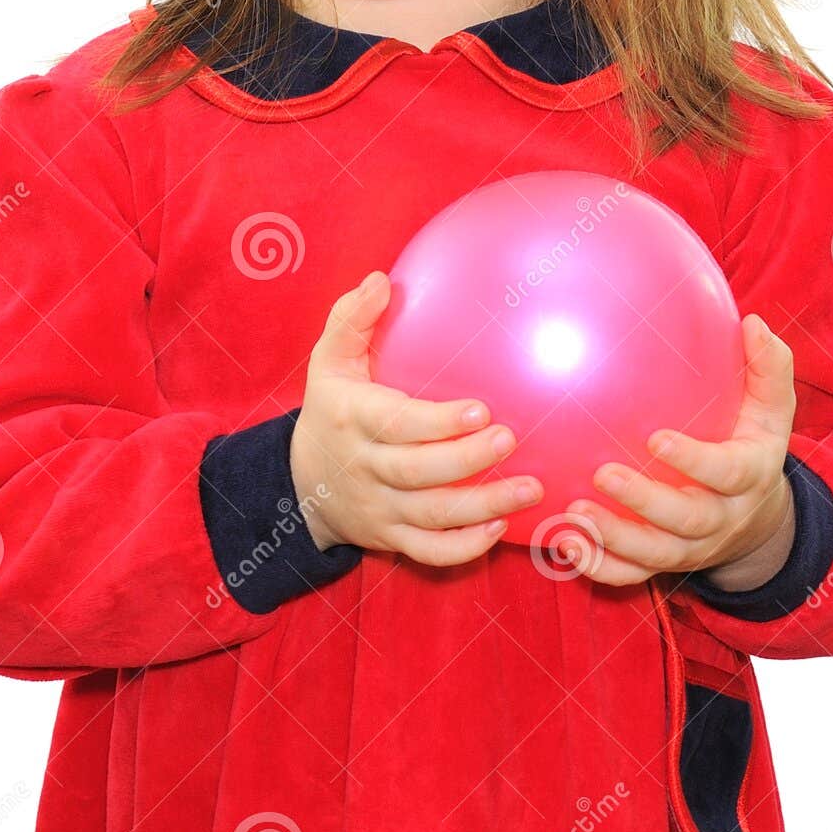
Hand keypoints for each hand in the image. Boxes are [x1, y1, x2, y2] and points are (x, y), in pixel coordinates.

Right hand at [289, 271, 544, 566]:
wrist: (301, 482)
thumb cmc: (332, 407)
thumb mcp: (329, 360)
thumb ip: (352, 318)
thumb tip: (381, 280)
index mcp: (352, 419)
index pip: (396, 425)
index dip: (437, 423)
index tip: (481, 409)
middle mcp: (364, 467)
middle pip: (417, 473)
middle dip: (467, 460)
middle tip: (513, 439)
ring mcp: (379, 508)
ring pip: (431, 516)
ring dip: (482, 505)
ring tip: (531, 489)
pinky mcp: (391, 538)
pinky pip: (429, 551)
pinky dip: (464, 547)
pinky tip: (501, 527)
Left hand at [558, 314, 798, 587]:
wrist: (759, 519)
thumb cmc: (753, 443)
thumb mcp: (773, 408)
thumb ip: (769, 367)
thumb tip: (753, 323)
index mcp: (747, 477)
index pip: (724, 473)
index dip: (693, 461)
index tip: (654, 438)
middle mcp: (720, 519)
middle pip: (685, 521)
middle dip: (644, 503)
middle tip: (602, 474)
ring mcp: (691, 548)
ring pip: (653, 556)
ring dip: (612, 539)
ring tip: (572, 513)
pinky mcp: (664, 565)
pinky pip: (630, 576)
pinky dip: (598, 568)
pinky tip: (563, 543)